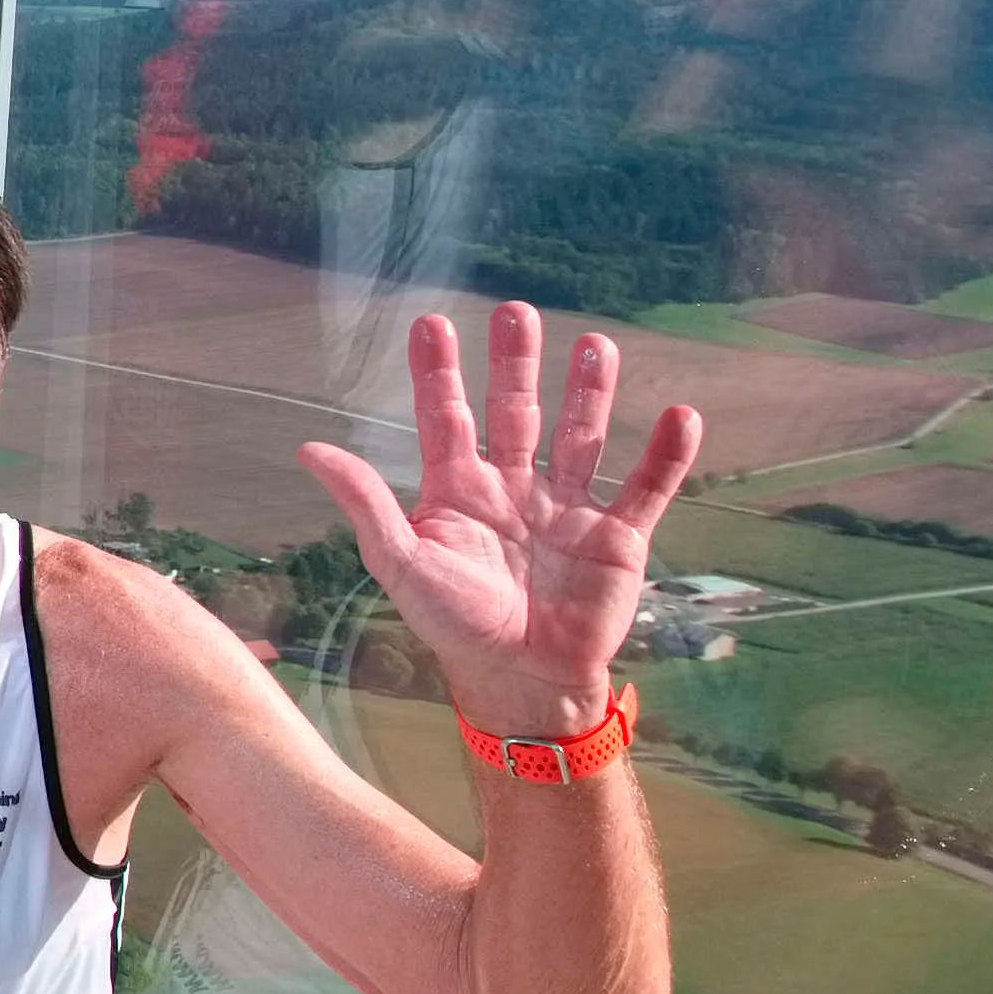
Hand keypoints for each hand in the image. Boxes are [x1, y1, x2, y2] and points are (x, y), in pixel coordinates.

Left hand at [298, 303, 704, 742]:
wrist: (521, 681)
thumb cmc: (455, 624)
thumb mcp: (402, 563)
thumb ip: (366, 504)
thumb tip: (309, 448)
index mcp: (458, 491)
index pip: (447, 417)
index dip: (438, 373)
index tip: (431, 322)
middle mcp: (514, 489)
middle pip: (517, 412)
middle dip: (516, 364)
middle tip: (517, 312)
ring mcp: (569, 509)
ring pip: (583, 436)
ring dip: (590, 393)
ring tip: (597, 345)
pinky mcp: (618, 537)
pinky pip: (647, 488)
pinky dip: (666, 456)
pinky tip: (682, 415)